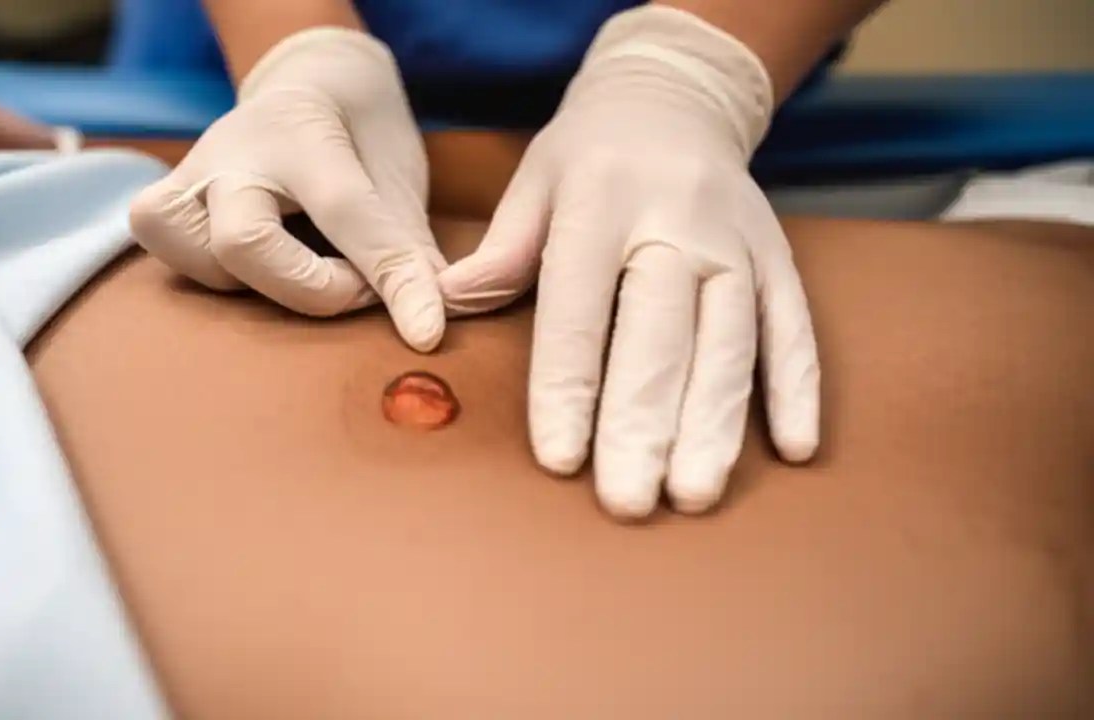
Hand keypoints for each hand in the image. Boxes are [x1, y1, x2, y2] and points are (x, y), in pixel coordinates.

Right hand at [129, 28, 445, 351]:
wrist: (308, 82)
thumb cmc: (359, 134)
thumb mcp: (395, 175)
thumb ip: (408, 247)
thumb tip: (431, 326)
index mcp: (302, 130)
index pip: (347, 213)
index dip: (393, 279)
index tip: (426, 332)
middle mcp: (232, 151)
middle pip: (243, 241)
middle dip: (309, 286)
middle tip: (357, 284)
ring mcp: (190, 178)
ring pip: (197, 256)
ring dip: (259, 286)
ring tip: (305, 273)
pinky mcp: (165, 206)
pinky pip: (170, 258)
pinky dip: (221, 282)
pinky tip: (266, 274)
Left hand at [439, 7, 820, 516]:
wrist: (676, 96)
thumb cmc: (590, 154)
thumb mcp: (534, 182)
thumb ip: (501, 250)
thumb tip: (444, 307)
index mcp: (602, 204)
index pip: (580, 309)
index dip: (568, 387)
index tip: (559, 458)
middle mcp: (677, 223)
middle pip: (660, 335)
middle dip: (643, 423)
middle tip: (629, 501)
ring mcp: (736, 242)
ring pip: (731, 341)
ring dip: (715, 423)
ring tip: (696, 494)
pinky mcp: (778, 257)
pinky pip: (794, 325)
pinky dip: (797, 386)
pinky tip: (794, 449)